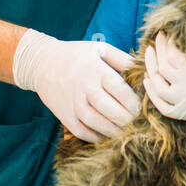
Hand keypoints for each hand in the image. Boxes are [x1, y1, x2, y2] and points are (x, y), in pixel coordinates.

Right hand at [11, 29, 140, 142]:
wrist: (41, 63)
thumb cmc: (76, 55)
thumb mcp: (99, 49)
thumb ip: (122, 59)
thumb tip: (144, 70)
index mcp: (96, 70)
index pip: (120, 90)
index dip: (134, 103)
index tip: (142, 109)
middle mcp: (84, 88)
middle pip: (110, 109)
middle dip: (127, 119)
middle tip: (138, 124)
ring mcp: (73, 103)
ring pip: (97, 123)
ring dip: (114, 131)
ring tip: (127, 133)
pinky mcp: (64, 115)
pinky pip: (82, 131)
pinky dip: (96, 137)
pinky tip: (107, 136)